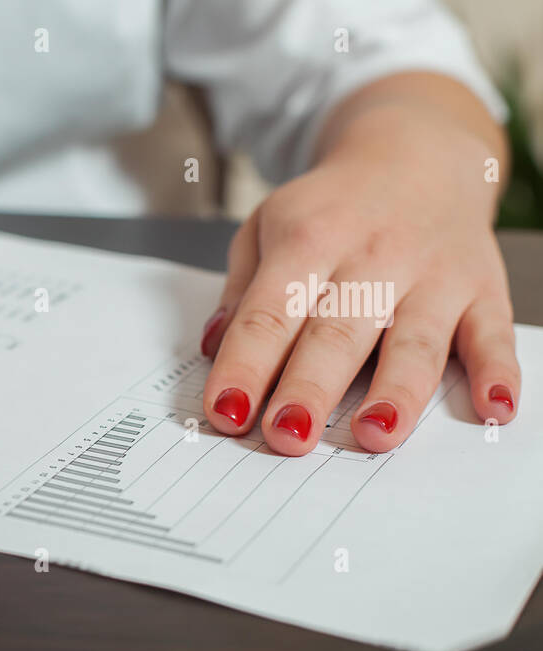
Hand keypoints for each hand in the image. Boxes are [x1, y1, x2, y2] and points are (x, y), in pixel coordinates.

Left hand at [200, 99, 517, 455]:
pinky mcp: (482, 288)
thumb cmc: (329, 210)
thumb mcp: (267, 228)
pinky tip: (493, 408)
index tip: (226, 413)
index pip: (269, 315)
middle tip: (287, 436)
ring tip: (375, 435)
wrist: (415, 153)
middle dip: (311, 388)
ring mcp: (433, 274)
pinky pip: (492, 334)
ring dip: (397, 391)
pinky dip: (498, 372)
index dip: (245, 366)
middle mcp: (372, 257)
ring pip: (414, 340)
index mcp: (307, 241)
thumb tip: (213, 347)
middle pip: (337, 334)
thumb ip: (240, 292)